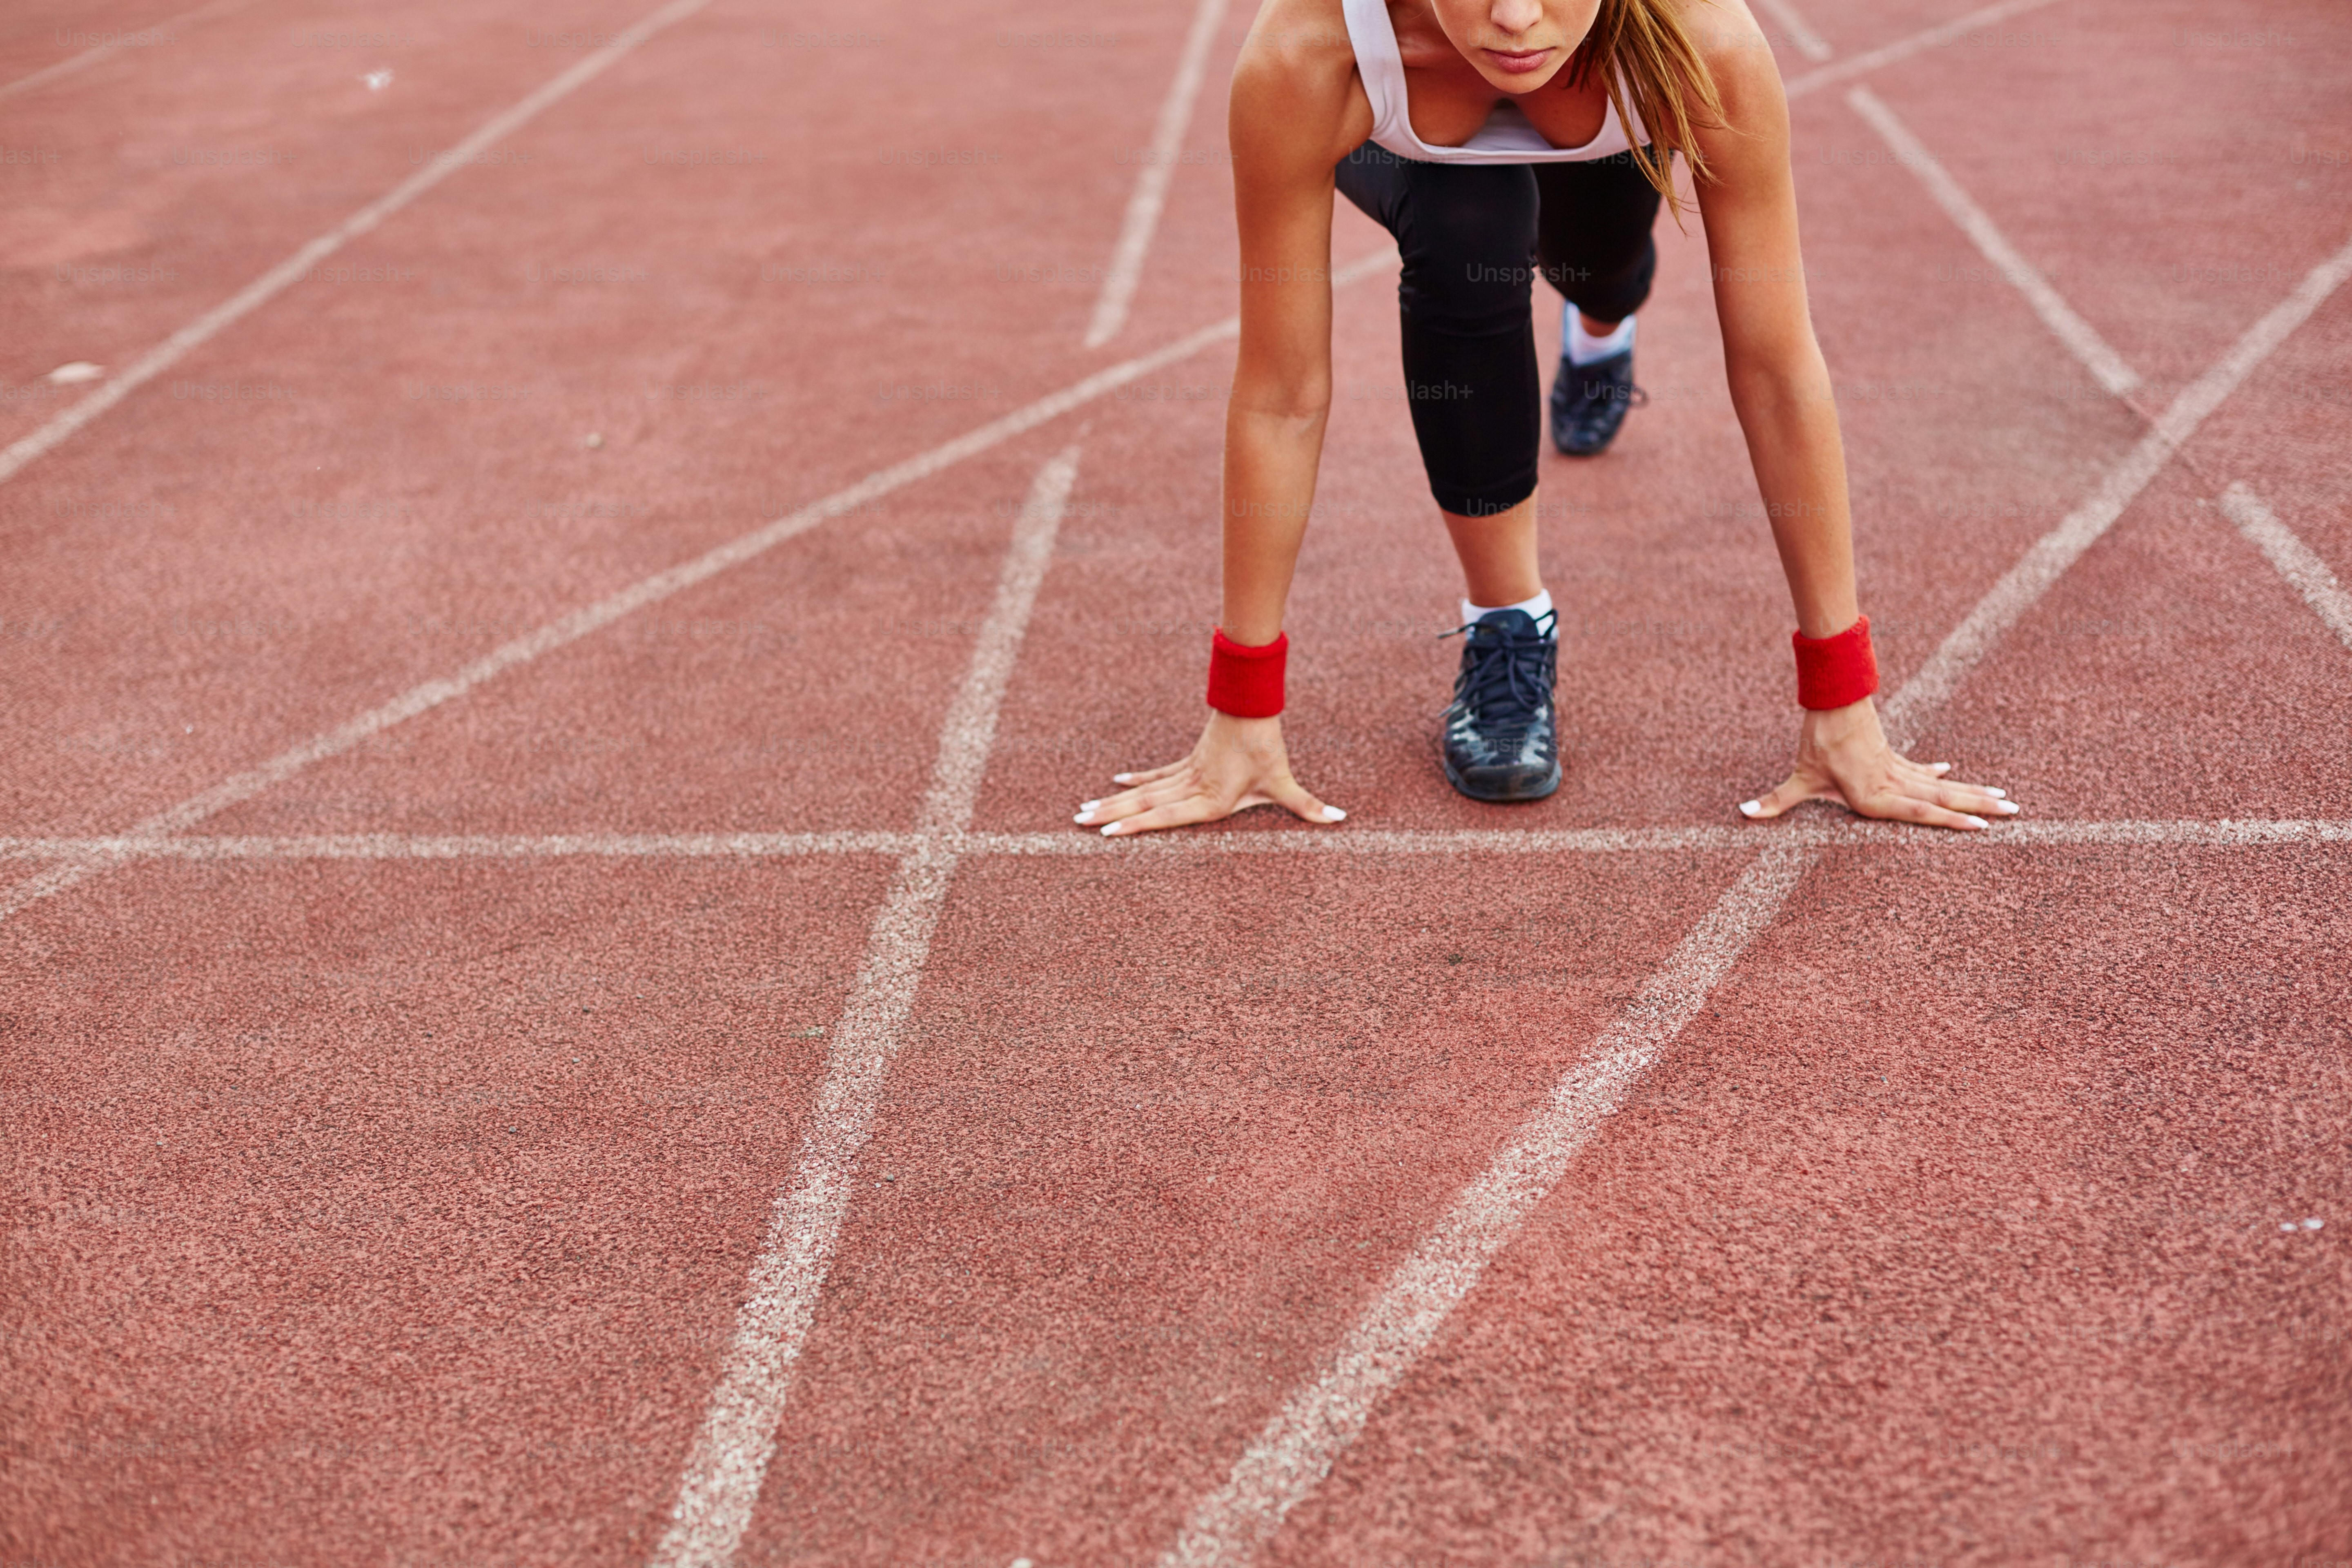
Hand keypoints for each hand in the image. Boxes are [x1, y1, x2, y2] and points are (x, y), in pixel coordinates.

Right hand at [1075, 711, 1344, 835]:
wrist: (1252, 707)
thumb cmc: (1266, 747)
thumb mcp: (1285, 781)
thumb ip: (1308, 806)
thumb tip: (1340, 819)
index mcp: (1210, 799)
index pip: (1167, 816)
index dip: (1138, 827)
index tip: (1109, 836)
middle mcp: (1192, 788)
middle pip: (1145, 805)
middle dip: (1111, 817)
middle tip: (1079, 824)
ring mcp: (1186, 773)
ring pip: (1144, 791)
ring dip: (1114, 802)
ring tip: (1084, 811)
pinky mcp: (1188, 762)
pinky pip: (1157, 774)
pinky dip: (1137, 781)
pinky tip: (1117, 784)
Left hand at [1738, 697, 2017, 830]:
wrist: (1833, 700)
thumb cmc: (1817, 741)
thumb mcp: (1797, 776)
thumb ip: (1775, 799)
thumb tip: (1744, 812)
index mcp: (1874, 795)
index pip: (1918, 811)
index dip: (1949, 821)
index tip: (1980, 827)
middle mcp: (1892, 784)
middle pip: (1943, 798)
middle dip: (1978, 807)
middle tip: (2014, 811)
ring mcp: (1897, 770)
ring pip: (1942, 785)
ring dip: (1972, 792)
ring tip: (2005, 799)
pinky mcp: (1893, 757)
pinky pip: (1923, 772)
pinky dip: (1939, 776)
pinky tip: (1954, 776)